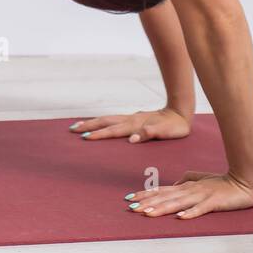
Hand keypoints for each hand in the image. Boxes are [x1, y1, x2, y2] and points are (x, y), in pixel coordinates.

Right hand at [69, 107, 190, 142]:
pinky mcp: (134, 120)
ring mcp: (131, 119)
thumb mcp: (165, 132)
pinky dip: (103, 122)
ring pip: (107, 119)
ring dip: (93, 123)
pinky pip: (114, 120)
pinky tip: (99, 125)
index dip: (100, 134)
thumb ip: (149, 134)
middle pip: (105, 122)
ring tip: (79, 126)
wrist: (180, 112)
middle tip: (72, 129)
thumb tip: (132, 140)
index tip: (85, 138)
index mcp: (135, 125)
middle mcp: (130, 120)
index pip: (113, 130)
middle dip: (89, 126)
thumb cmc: (174, 126)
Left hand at [125, 170, 252, 219]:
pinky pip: (200, 209)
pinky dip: (190, 213)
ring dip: (162, 208)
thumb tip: (173, 186)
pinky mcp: (213, 202)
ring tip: (147, 213)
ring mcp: (201, 196)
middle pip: (165, 197)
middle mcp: (189, 190)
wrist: (242, 181)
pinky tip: (180, 218)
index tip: (129, 199)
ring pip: (177, 203)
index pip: (161, 190)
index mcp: (185, 186)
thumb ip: (185, 181)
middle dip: (147, 203)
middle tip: (131, 208)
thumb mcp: (198, 180)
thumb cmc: (219, 182)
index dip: (145, 195)